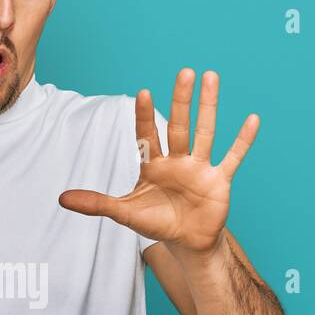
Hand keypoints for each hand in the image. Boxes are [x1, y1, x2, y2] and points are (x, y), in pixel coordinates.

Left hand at [58, 68, 259, 255]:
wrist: (187, 242)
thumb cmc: (156, 222)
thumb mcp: (124, 213)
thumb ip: (96, 203)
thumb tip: (61, 198)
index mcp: (154, 165)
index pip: (148, 135)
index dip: (146, 116)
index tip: (143, 94)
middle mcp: (177, 160)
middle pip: (179, 125)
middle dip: (181, 100)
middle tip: (185, 72)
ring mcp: (200, 167)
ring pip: (206, 132)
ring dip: (209, 106)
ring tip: (212, 76)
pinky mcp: (219, 180)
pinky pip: (233, 157)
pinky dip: (243, 141)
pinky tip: (252, 118)